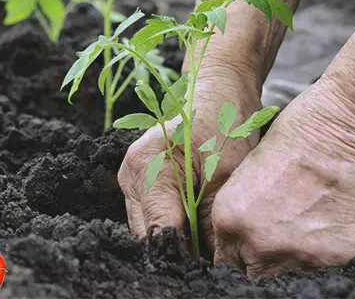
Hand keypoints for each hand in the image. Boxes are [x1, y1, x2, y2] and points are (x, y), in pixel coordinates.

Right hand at [118, 66, 262, 248]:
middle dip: (177, 246)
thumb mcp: (225, 177)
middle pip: (147, 233)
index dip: (184, 252)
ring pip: (146, 226)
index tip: (208, 259)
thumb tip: (210, 262)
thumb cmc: (224, 125)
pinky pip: (149, 213)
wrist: (217, 93)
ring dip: (173, 234)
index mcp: (148, 167)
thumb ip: (211, 223)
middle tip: (210, 249)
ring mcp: (130, 177)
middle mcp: (130, 174)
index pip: (159, 231)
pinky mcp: (136, 179)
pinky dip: (170, 220)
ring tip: (202, 230)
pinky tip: (192, 216)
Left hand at [211, 73, 354, 277]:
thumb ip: (244, 205)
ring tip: (311, 214)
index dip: (238, 246)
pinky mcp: (342, 255)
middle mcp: (261, 242)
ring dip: (296, 249)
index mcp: (231, 217)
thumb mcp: (252, 165)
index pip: (225, 256)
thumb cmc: (301, 129)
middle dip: (263, 253)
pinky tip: (336, 214)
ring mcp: (302, 253)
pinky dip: (332, 244)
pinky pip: (330, 261)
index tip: (249, 237)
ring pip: (292, 268)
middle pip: (255, 269)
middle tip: (280, 227)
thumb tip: (246, 226)